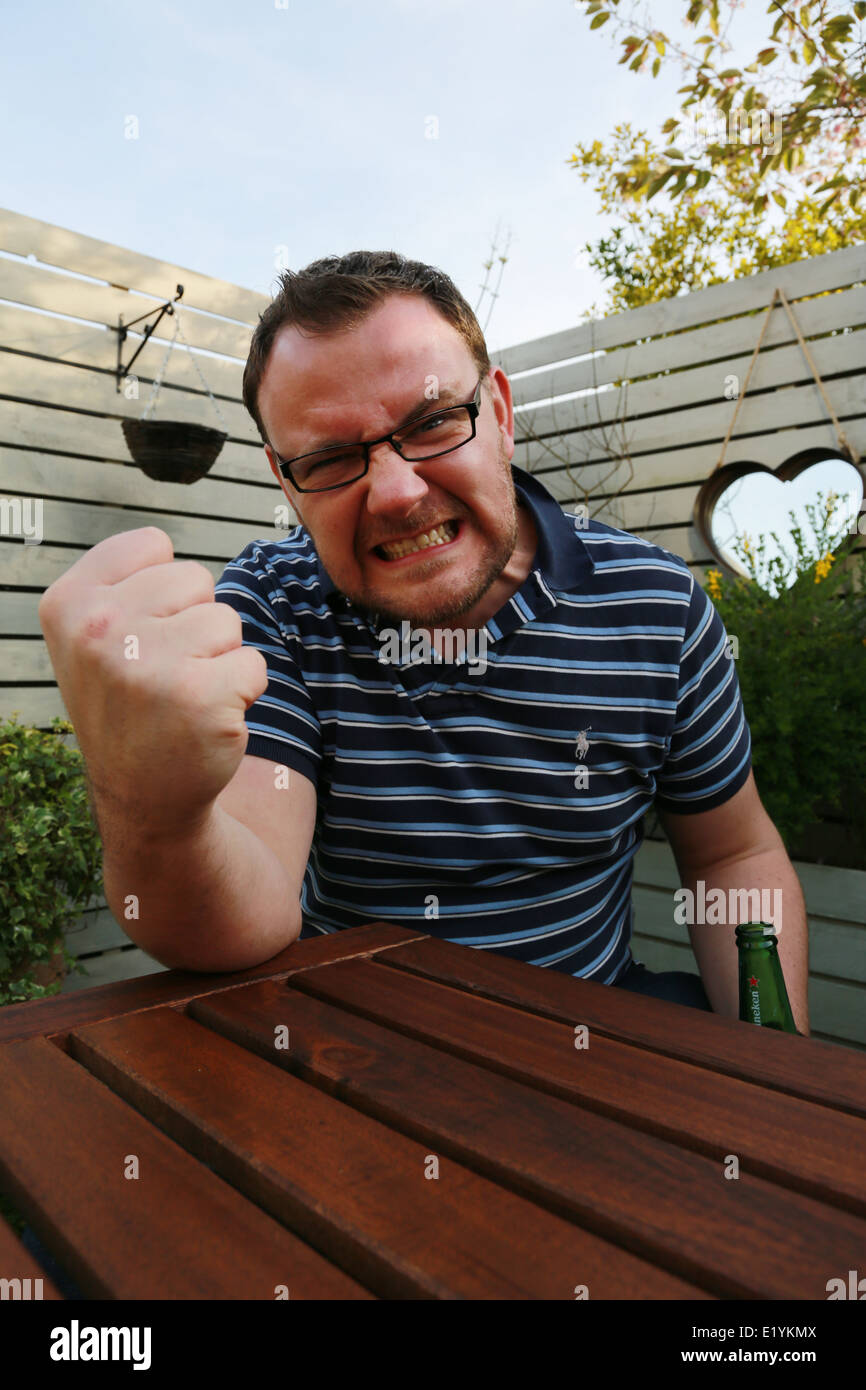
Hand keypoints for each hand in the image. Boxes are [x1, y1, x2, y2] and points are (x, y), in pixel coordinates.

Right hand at [38, 527, 267, 839]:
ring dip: (219, 658)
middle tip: (165, 673)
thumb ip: (121, 583)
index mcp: (68, 603)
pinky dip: (243, 692)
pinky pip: (254, 664)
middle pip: (196, 579)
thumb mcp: (90, 636)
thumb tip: (163, 546)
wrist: (143, 796)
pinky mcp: (199, 698)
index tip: (139, 634)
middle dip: (195, 622)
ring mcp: (147, 665)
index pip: (153, 545)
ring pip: (228, 620)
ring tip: (184, 696)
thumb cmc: (129, 702)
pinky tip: (206, 719)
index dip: (163, 590)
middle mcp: (99, 630)